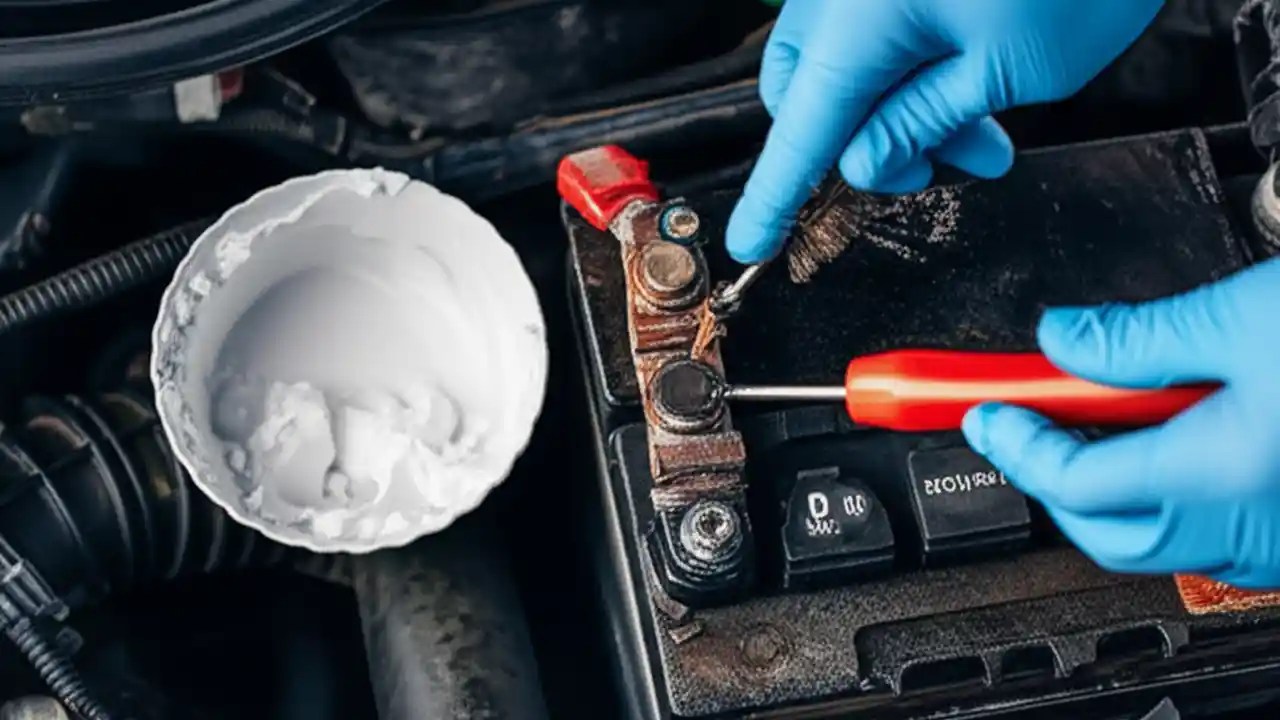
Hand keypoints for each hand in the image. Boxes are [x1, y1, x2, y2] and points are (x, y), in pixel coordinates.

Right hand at [727, 0, 1162, 262]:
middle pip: (807, 95)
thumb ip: (922, 123)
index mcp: (852, 25)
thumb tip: (865, 161)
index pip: (796, 138)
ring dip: (895, 106)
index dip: (772, 200)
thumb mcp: (1007, 68)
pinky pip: (867, 23)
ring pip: (839, 61)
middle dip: (864, 143)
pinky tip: (968, 70)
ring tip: (980, 126)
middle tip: (944, 164)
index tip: (750, 245)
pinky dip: (904, 61)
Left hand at [961, 258, 1279, 588]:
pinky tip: (1176, 438)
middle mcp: (1254, 525)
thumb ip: (1138, 336)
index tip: (980, 409)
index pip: (1076, 477)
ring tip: (1097, 416)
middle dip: (1052, 477)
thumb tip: (1063, 341)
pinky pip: (1216, 533)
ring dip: (1110, 485)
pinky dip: (1171, 493)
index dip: (1015, 440)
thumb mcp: (1244, 313)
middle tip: (1024, 420)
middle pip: (1106, 527)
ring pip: (1161, 537)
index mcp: (1226, 472)